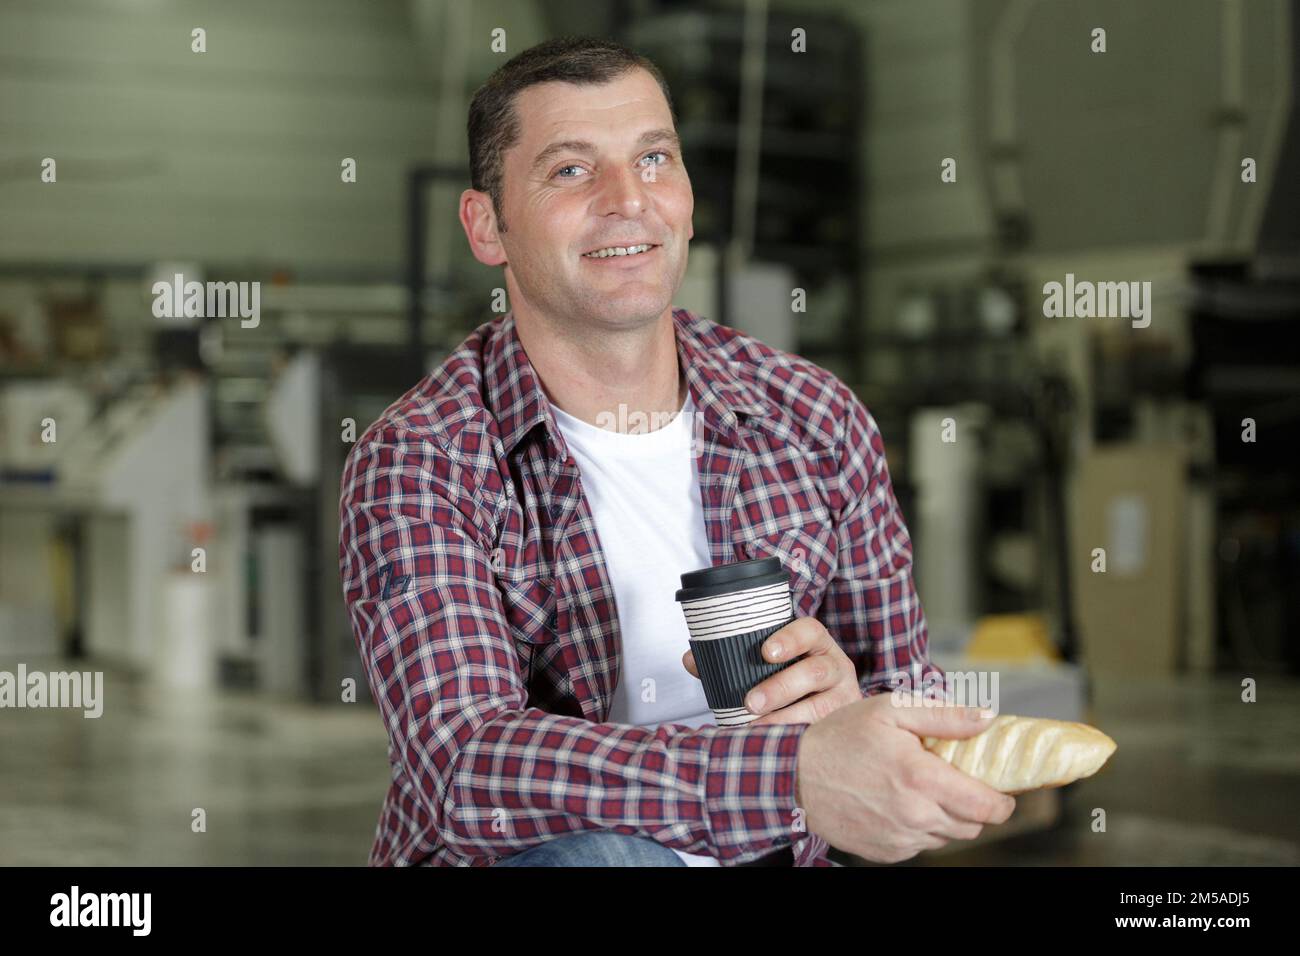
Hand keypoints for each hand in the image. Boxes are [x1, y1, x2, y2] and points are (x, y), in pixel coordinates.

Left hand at [681, 616, 861, 724]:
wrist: (831, 716)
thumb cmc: (789, 680)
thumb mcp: (766, 666)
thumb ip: (730, 660)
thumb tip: (691, 660)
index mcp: (816, 644)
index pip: (809, 631)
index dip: (789, 639)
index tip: (765, 652)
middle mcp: (835, 666)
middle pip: (814, 671)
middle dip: (780, 687)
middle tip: (749, 702)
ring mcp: (844, 697)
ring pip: (820, 706)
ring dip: (786, 718)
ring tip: (756, 728)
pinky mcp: (843, 725)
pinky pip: (823, 732)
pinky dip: (797, 738)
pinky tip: (776, 745)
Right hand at [795, 694, 1017, 862]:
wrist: (793, 775)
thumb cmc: (841, 736)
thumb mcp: (890, 710)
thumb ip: (944, 716)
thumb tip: (988, 720)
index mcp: (921, 778)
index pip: (987, 806)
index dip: (1003, 800)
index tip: (1002, 791)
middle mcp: (915, 815)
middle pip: (972, 825)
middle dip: (975, 806)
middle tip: (958, 782)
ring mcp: (899, 838)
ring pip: (946, 836)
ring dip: (947, 817)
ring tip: (924, 789)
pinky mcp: (885, 852)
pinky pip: (919, 844)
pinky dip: (920, 827)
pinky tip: (900, 803)